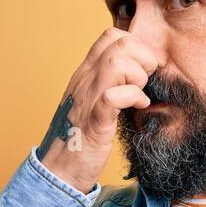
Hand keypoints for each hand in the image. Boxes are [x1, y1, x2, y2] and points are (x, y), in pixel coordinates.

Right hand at [38, 28, 158, 192]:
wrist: (59, 170)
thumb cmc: (80, 139)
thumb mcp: (93, 102)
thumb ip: (108, 84)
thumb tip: (136, 74)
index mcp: (85, 74)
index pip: (110, 36)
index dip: (135, 46)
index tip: (144, 69)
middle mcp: (84, 80)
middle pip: (118, 42)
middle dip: (142, 57)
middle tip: (146, 82)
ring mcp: (88, 99)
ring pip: (118, 62)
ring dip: (138, 76)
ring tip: (140, 94)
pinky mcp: (95, 122)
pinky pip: (114, 96)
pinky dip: (134, 98)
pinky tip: (139, 108)